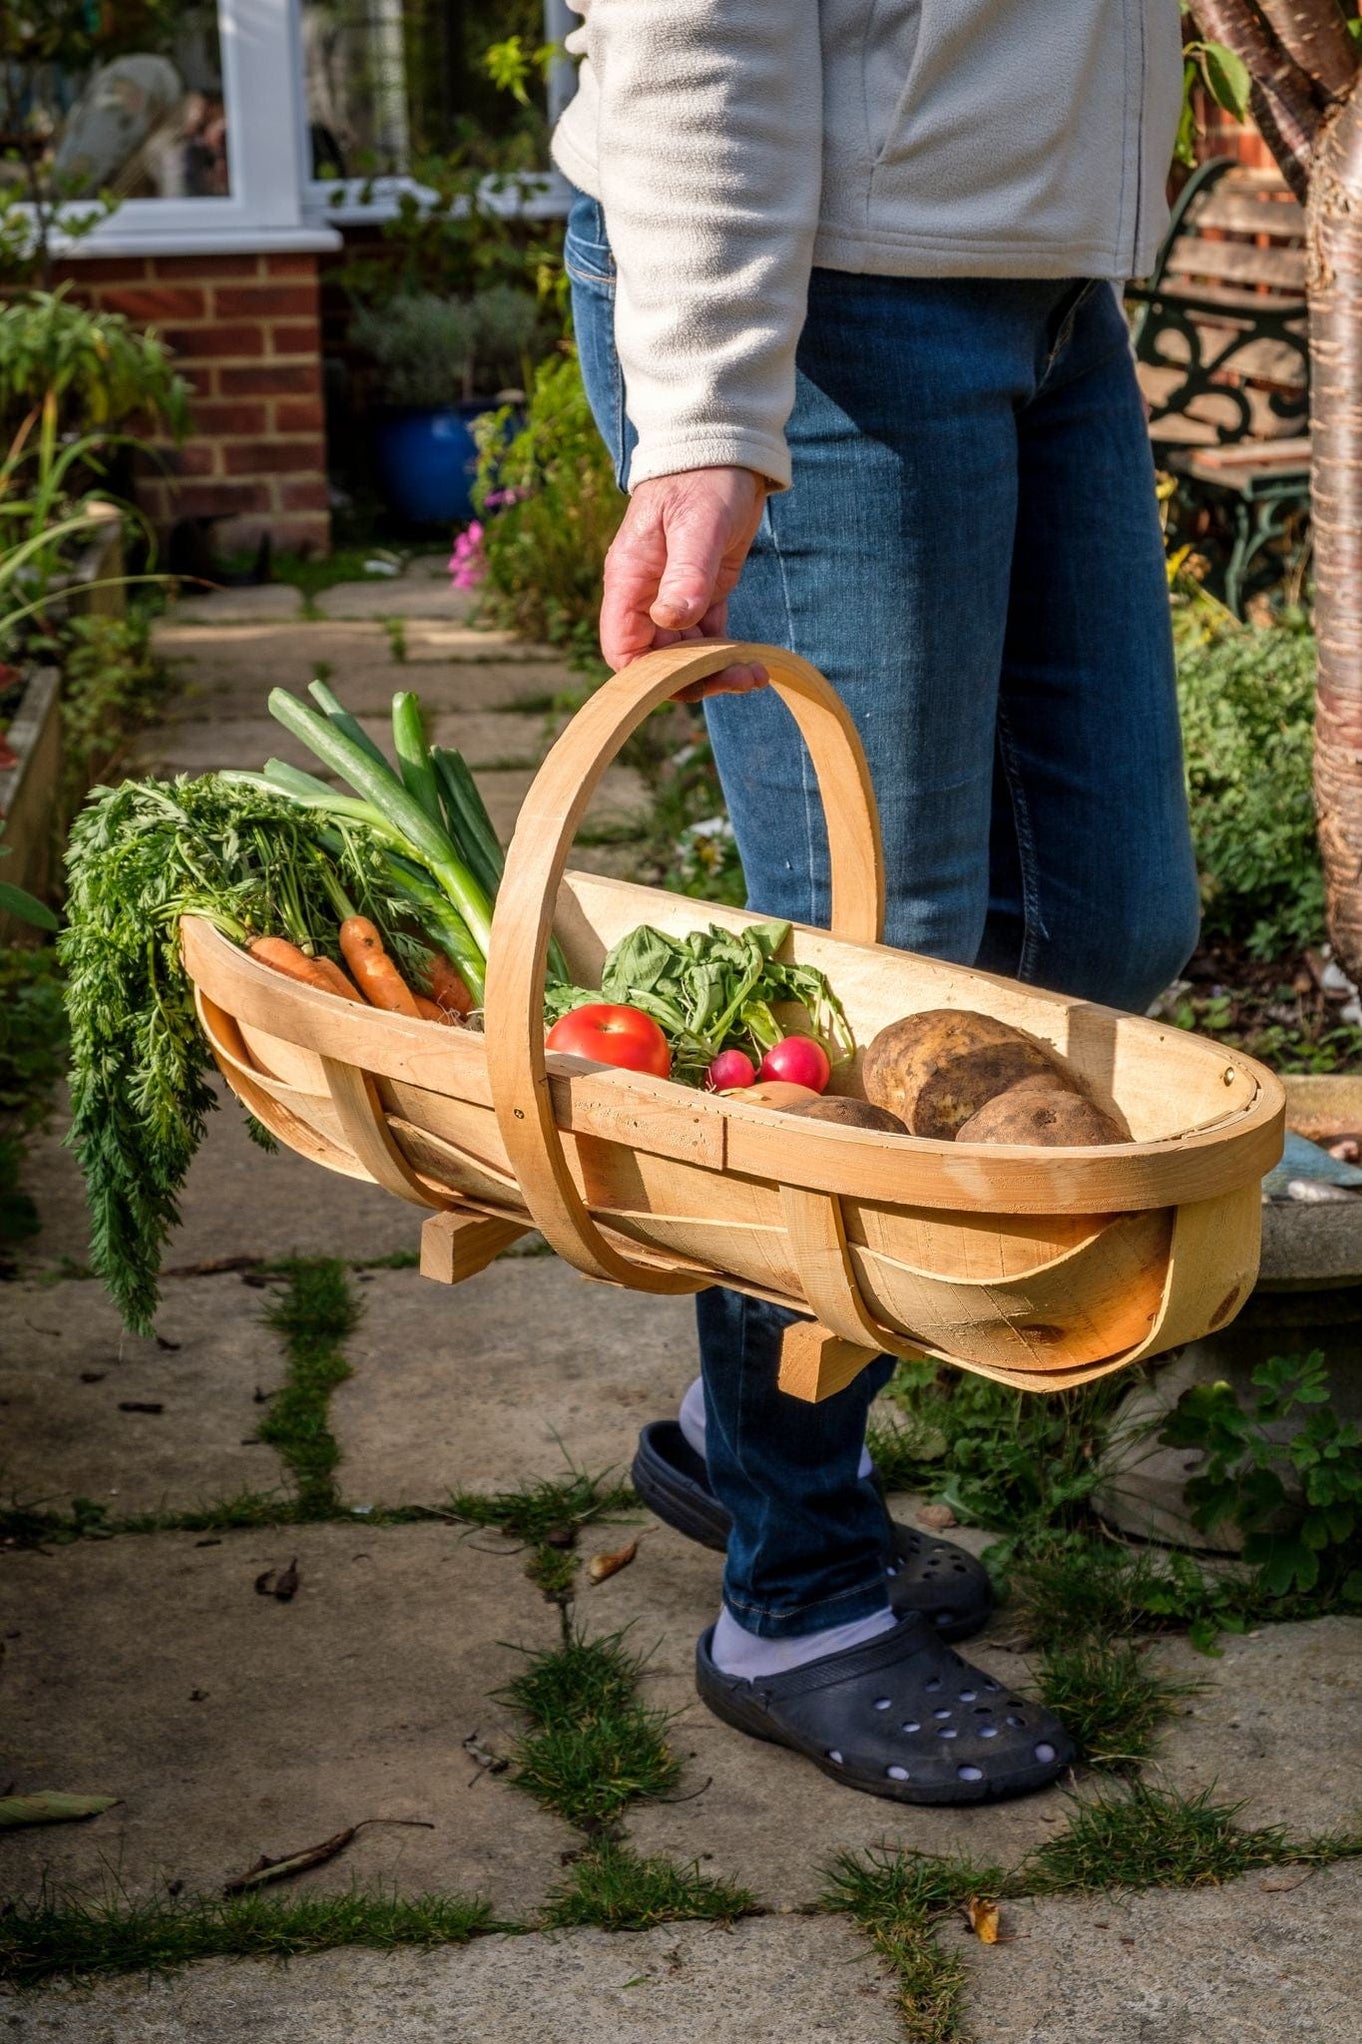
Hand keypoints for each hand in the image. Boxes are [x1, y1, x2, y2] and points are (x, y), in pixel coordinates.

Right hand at [600, 466, 767, 698]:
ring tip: (756, 673)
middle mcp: (646, 596)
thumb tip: (671, 620)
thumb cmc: (705, 477)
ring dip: (717, 671)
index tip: (690, 681)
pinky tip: (756, 660)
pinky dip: (728, 654)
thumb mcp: (698, 523)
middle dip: (695, 679)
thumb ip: (685, 573)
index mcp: (630, 580)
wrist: (725, 448)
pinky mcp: (702, 592)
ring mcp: (673, 596)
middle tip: (741, 678)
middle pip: (658, 662)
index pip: (623, 650)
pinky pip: (708, 639)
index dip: (648, 677)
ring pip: (686, 656)